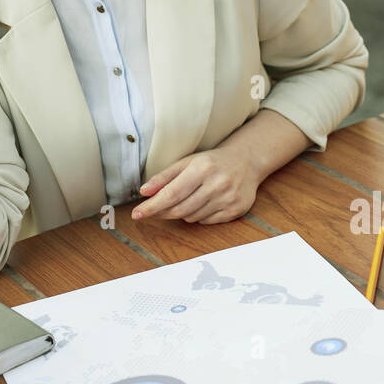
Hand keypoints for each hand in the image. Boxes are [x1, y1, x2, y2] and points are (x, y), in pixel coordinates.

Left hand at [131, 148, 258, 223]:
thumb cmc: (211, 161)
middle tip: (153, 210)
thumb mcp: (187, 162)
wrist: (246, 161)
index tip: (137, 214)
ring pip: (192, 217)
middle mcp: (217, 184)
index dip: (152, 206)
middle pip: (180, 209)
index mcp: (202, 168)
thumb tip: (144, 192)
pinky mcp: (236, 210)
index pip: (171, 194)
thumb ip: (164, 177)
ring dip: (182, 213)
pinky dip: (198, 217)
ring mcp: (228, 198)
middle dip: (162, 212)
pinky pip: (207, 222)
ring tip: (187, 199)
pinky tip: (202, 204)